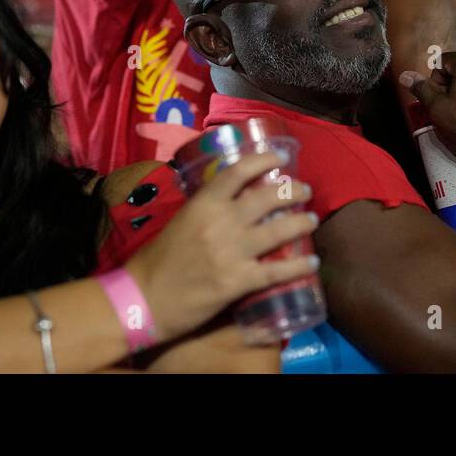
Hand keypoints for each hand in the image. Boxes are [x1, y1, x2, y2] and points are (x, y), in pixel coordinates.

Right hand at [125, 151, 318, 345]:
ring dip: (302, 223)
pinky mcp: (238, 281)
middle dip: (293, 191)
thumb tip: (230, 202)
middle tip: (305, 191)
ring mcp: (232, 251)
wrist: (143, 299)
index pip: (240, 171)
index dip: (265, 160)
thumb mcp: (180, 221)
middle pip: (268, 197)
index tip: (282, 157)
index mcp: (204, 203)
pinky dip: (298, 267)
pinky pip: (277, 271)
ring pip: (279, 230)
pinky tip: (312, 264)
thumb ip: (205, 210)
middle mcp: (222, 221)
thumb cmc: (156, 261)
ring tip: (312, 220)